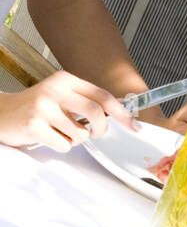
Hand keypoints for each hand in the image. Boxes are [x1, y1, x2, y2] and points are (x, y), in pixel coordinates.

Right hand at [0, 73, 135, 151]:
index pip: (102, 95)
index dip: (121, 112)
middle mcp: (55, 90)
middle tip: (96, 133)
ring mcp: (43, 107)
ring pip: (80, 132)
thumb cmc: (35, 107)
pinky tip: (48, 138)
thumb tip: (119, 110)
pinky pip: (63, 144)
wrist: (1, 113)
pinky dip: (61, 146)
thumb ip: (84, 99)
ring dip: (75, 139)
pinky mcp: (34, 125)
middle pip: (95, 112)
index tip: (133, 125)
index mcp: (65, 80)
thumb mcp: (60, 95)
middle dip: (101, 128)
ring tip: (60, 133)